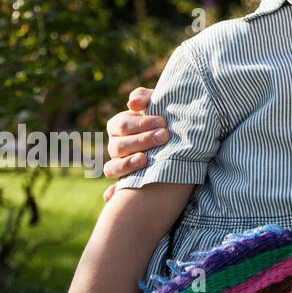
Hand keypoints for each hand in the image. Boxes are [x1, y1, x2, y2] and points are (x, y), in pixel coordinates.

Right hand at [101, 87, 168, 202]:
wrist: (180, 139)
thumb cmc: (167, 118)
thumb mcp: (159, 104)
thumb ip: (146, 98)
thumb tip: (132, 103)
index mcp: (120, 126)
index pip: (120, 125)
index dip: (140, 123)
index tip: (163, 121)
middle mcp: (116, 146)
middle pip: (118, 145)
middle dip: (141, 140)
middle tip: (164, 136)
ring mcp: (119, 164)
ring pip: (112, 167)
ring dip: (127, 164)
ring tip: (146, 159)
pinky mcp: (126, 181)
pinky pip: (112, 190)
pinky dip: (111, 192)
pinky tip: (113, 194)